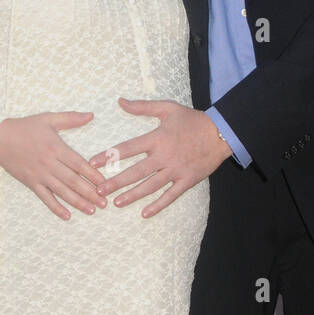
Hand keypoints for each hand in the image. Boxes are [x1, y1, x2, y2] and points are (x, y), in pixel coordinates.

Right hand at [0, 113, 107, 219]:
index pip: (79, 164)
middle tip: (104, 202)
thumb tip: (91, 115)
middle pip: (73, 181)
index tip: (104, 183)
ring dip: (78, 202)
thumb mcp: (49, 119)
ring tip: (92, 210)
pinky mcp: (31, 183)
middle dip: (90, 193)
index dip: (93, 174)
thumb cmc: (25, 127)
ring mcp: (40, 175)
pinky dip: (56, 208)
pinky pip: (45, 198)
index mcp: (56, 148)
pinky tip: (67, 216)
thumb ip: (71, 118)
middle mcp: (49, 163)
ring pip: (62, 192)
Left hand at [89, 99, 231, 216]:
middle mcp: (164, 156)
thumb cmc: (192, 119)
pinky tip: (145, 213)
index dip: (109, 155)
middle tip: (98, 191)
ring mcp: (176, 170)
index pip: (127, 148)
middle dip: (116, 182)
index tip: (92, 163)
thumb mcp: (167, 108)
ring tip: (116, 203)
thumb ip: (142, 107)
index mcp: (157, 138)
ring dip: (132, 195)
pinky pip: (170, 196)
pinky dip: (158, 205)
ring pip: (150, 186)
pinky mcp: (187, 180)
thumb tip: (120, 101)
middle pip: (136, 172)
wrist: (221, 133)